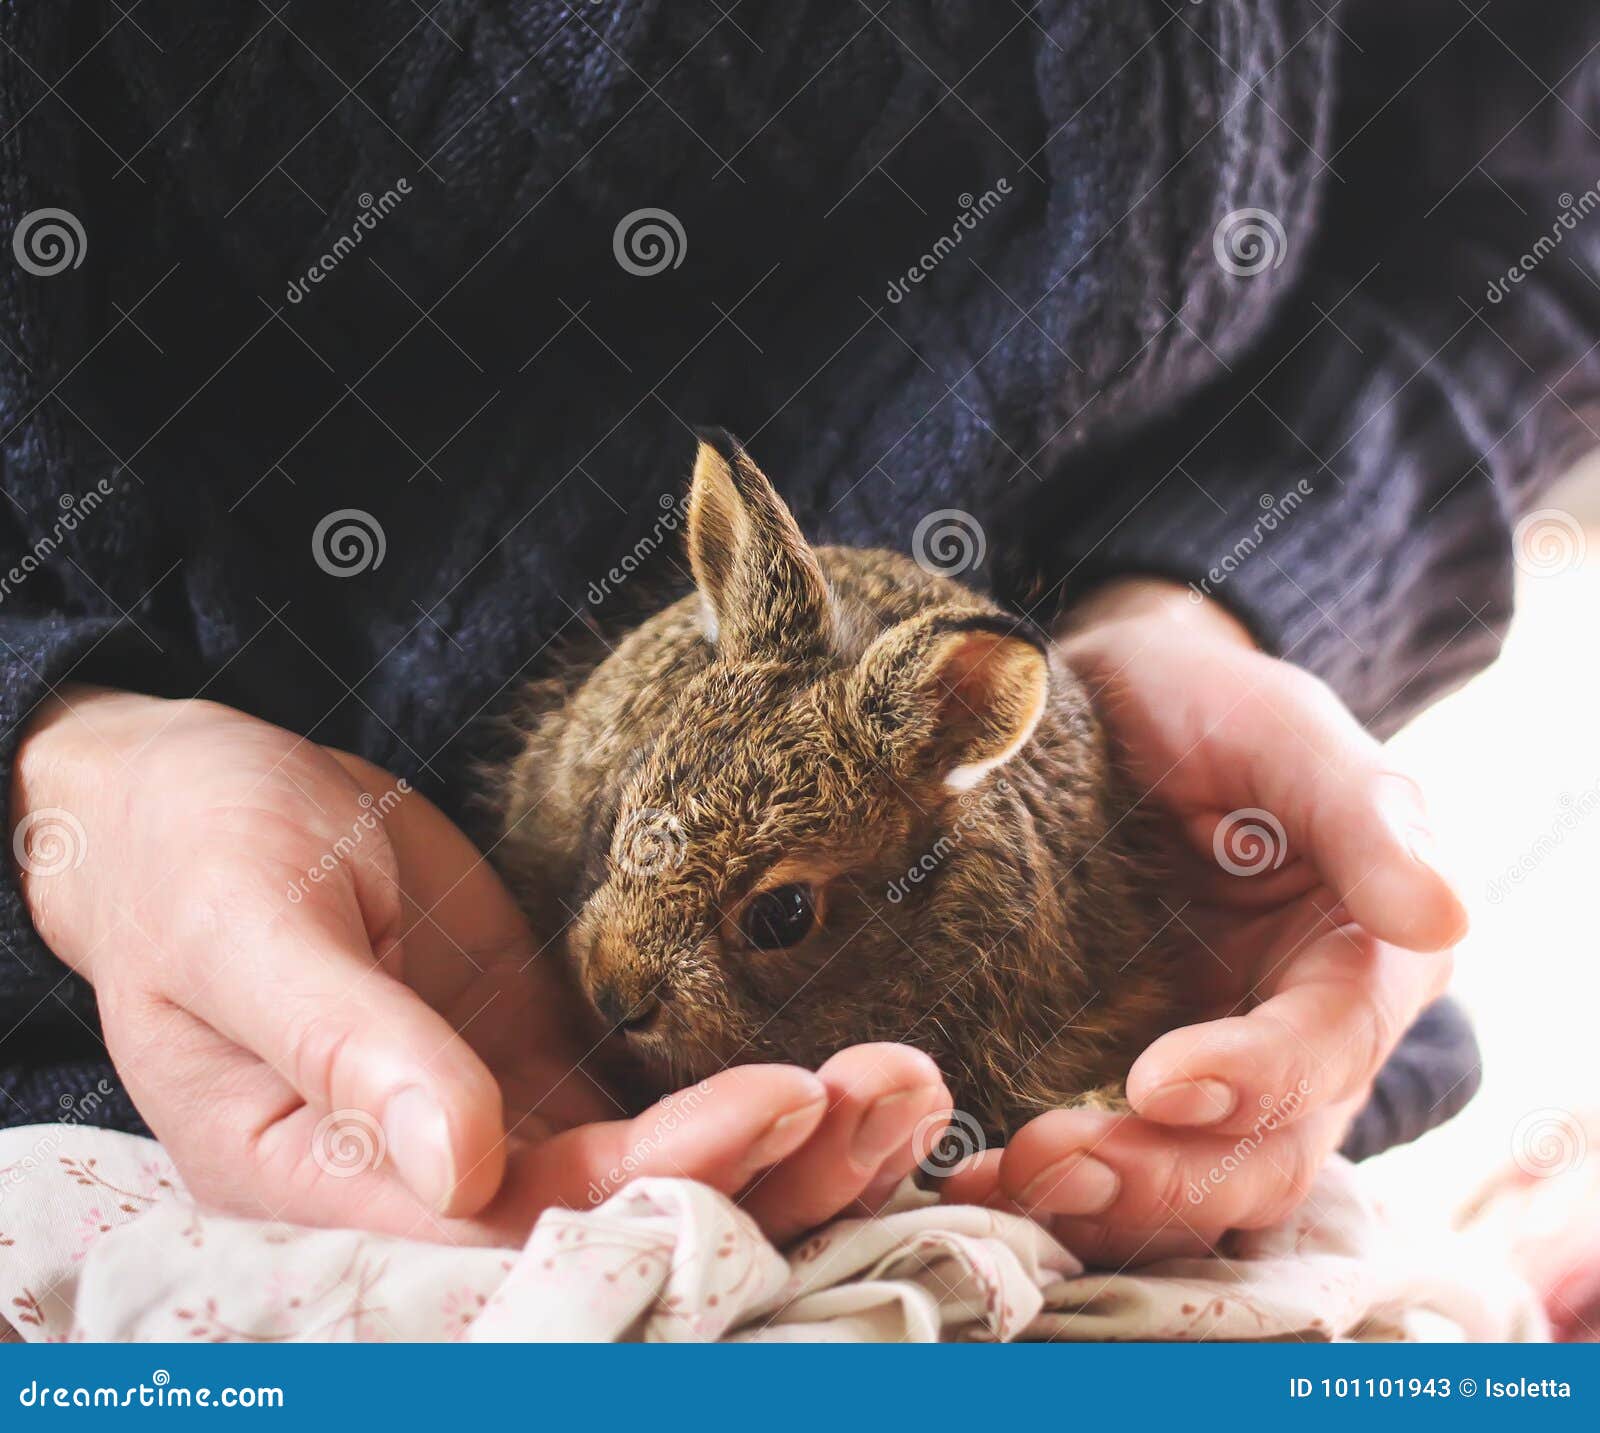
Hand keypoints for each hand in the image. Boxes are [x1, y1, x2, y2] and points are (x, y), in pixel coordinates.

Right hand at [11, 688, 949, 1245]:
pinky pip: (676, 1112)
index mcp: (335, 1191)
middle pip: (628, 1219)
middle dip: (774, 1171)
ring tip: (914, 1078)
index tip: (778, 1094)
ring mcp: (506, 1134)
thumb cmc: (191, 862)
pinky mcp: (554, 1074)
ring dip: (801, 1145)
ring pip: (674, 1178)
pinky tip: (867, 1069)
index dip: (660, 1178)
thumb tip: (456, 1159)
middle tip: (896, 1088)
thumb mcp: (246, 933)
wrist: (207, 810)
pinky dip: (774, 1104)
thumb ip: (343, 1045)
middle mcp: (437, 1190)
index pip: (521, 1221)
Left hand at [942, 580, 1465, 1264]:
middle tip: (1049, 1162)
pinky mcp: (1124, 1067)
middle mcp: (1300, 1038)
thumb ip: (1366, 817)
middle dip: (1163, 1174)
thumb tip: (1443, 915)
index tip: (1156, 1080)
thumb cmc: (1214, 705)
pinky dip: (1054, 1182)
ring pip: (1188, 1181)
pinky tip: (973, 1175)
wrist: (1118, 702)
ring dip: (1103, 1202)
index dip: (1254, 1079)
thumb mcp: (1289, 732)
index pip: (1329, 1051)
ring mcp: (1212, 1065)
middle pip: (1261, 1154)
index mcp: (1365, 964)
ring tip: (1001, 1181)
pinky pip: (1109, 1154)